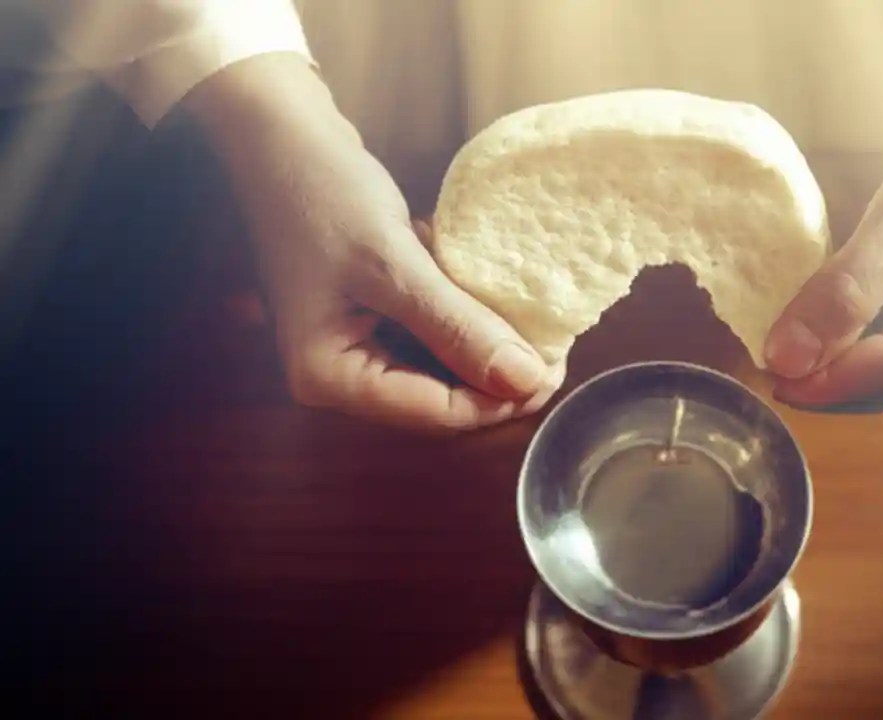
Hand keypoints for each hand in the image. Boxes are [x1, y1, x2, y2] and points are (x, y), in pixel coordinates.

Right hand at [184, 54, 561, 431]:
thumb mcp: (395, 264)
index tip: (554, 366)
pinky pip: (432, 333)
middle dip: (496, 374)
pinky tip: (485, 287)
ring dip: (486, 343)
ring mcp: (354, 344)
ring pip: (442, 366)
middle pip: (440, 397)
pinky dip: (463, 315)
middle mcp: (339, 373)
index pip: (435, 413)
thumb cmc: (323, 193)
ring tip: (530, 315)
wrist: (282, 133)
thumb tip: (524, 380)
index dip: (500, 399)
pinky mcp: (372, 316)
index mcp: (330, 376)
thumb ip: (457, 327)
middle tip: (553, 344)